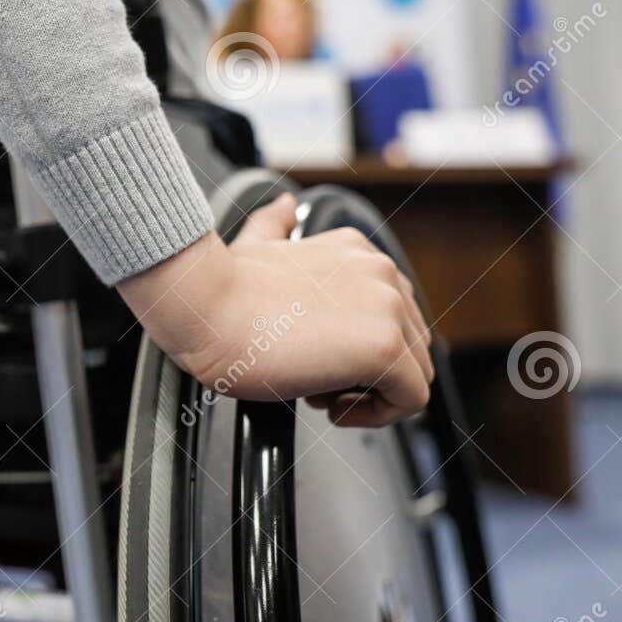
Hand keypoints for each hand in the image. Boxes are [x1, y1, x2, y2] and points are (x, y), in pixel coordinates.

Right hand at [116, 193, 433, 426]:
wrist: (204, 308)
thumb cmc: (223, 291)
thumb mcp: (256, 243)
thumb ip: (277, 225)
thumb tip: (284, 207)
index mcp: (356, 252)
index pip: (393, 312)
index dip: (360, 347)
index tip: (324, 360)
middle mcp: (379, 273)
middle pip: (411, 343)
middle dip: (369, 373)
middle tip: (319, 383)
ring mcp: (386, 308)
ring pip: (416, 372)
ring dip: (373, 393)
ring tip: (323, 395)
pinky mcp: (383, 348)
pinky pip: (411, 399)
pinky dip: (376, 414)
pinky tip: (333, 407)